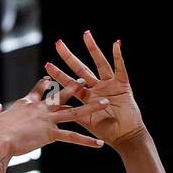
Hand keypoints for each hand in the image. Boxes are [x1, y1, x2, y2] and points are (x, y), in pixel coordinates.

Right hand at [0, 75, 106, 159]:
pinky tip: (99, 144)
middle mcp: (40, 108)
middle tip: (85, 81)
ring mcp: (47, 119)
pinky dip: (86, 142)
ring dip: (92, 107)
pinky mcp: (50, 133)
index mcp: (26, 103)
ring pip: (75, 112)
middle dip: (74, 87)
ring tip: (106, 103)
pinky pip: (72, 137)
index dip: (44, 85)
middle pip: (61, 95)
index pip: (38, 90)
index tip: (48, 78)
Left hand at [45, 31, 143, 147]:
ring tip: (86, 35)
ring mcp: (109, 85)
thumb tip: (51, 113)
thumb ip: (71, 113)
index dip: (59, 74)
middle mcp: (97, 88)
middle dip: (68, 57)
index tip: (47, 65)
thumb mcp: (85, 121)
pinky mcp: (123, 85)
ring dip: (93, 49)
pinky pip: (121, 69)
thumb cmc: (106, 132)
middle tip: (58, 43)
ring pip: (99, 63)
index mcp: (86, 97)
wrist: (125, 137)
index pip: (69, 83)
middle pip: (80, 69)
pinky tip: (116, 44)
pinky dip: (119, 57)